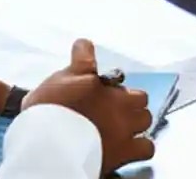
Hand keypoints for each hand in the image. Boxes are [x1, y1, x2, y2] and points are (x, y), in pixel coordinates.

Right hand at [24, 39, 155, 175]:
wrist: (49, 145)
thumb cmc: (49, 113)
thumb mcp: (57, 81)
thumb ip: (77, 63)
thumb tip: (85, 44)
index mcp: (97, 82)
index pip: (104, 67)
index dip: (101, 76)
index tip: (95, 83)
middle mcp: (116, 102)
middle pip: (138, 97)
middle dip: (128, 100)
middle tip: (112, 108)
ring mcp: (124, 128)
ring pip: (145, 119)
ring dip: (136, 121)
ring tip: (122, 127)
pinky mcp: (125, 151)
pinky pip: (146, 147)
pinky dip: (139, 146)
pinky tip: (128, 147)